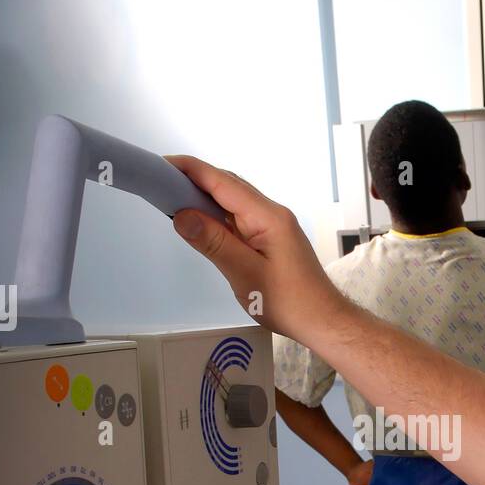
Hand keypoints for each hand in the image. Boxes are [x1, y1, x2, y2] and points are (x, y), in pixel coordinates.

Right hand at [165, 157, 343, 343]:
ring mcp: (274, 225)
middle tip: (162, 182)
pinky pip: (241, 217)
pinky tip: (203, 221)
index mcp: (268, 217)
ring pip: (234, 201)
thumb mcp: (245, 275)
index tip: (164, 164)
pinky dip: (218, 214)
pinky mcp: (272, 238)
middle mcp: (272, 214)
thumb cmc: (290, 303)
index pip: (224, 183)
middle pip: (229, 186)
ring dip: (206, 197)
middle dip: (195, 180)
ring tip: (174, 198)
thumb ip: (213, 243)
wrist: (323, 321)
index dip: (192, 170)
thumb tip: (182, 216)